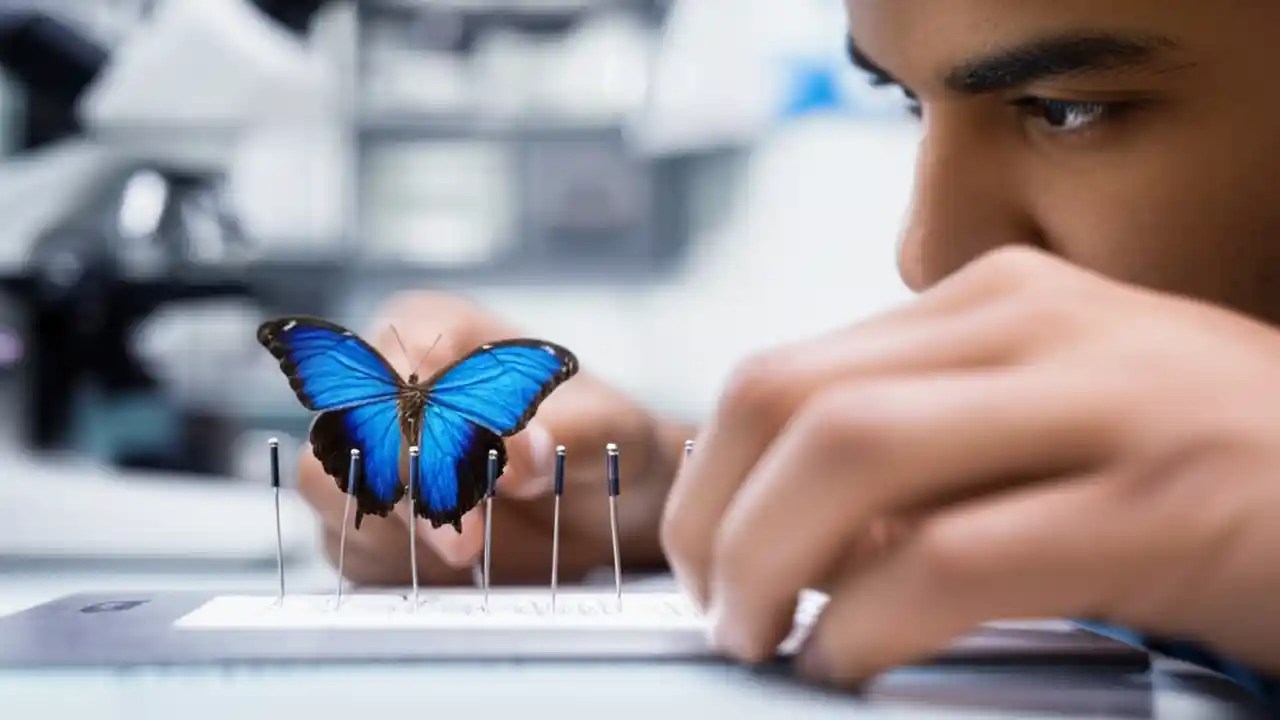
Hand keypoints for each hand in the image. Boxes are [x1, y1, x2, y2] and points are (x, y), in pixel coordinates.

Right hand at [298, 291, 687, 586]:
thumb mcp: (604, 428)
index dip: (434, 422)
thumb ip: (564, 434)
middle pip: (349, 430)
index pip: (398, 364)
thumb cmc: (597, 439)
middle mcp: (387, 386)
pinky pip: (351, 548)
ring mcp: (369, 456)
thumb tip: (518, 456)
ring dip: (400, 533)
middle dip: (408, 491)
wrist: (608, 501)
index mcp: (433, 331)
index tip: (489, 471)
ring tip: (470, 557)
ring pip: (331, 491)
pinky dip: (397, 567)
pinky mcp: (370, 521)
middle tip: (467, 543)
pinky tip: (452, 571)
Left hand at [661, 246, 1279, 683]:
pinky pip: (954, 558)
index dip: (709, 474)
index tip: (700, 552)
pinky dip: (868, 621)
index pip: (786, 370)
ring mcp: (1102, 403)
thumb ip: (931, 448)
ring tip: (760, 635)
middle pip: (789, 398)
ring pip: (850, 452)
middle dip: (712, 517)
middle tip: (714, 607)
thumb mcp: (1053, 421)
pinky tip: (850, 659)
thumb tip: (793, 528)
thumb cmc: (1212, 467)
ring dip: (765, 558)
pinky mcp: (1160, 504)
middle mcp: (1036, 327)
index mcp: (995, 305)